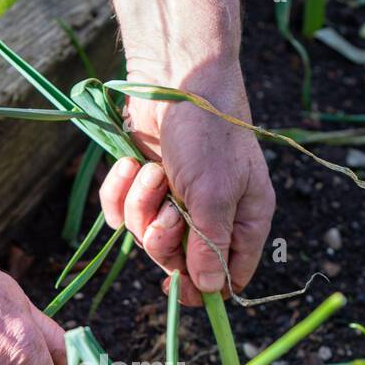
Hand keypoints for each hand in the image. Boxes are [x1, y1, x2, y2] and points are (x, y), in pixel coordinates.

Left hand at [101, 0, 274, 306]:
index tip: (179, 287)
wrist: (173, 74)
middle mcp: (213, 213)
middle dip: (164, 238)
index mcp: (245, 220)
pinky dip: (119, 191)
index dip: (204, 287)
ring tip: (152, 173)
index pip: (229, 276)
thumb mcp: (213, 195)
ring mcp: (176, 197)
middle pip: (180, 260)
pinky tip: (129, 166)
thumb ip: (209, 247)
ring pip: (146, 233)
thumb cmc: (206, 132)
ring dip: (142, 204)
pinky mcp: (144, 181)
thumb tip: (211, 291)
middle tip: (168, 212)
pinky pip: (121, 211)